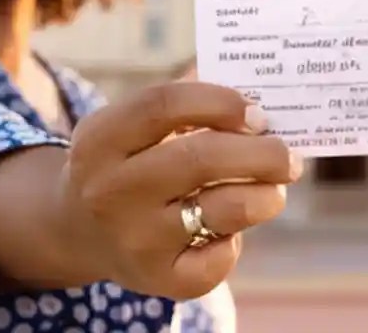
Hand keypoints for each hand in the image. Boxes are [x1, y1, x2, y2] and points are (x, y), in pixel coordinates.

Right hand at [59, 80, 300, 298]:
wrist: (79, 231)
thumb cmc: (129, 163)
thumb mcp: (133, 125)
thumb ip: (186, 100)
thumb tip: (254, 88)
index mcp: (102, 138)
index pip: (166, 105)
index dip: (221, 102)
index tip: (257, 114)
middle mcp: (111, 190)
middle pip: (202, 159)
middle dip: (263, 154)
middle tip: (289, 157)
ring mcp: (133, 239)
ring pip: (223, 210)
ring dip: (265, 197)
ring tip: (275, 191)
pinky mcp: (156, 280)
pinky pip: (217, 262)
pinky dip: (235, 244)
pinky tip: (228, 232)